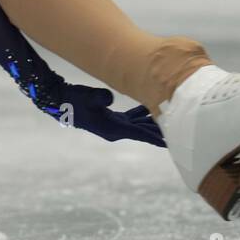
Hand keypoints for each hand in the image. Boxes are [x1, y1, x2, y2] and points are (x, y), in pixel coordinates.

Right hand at [47, 82, 166, 146]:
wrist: (60, 100)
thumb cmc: (73, 99)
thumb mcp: (86, 98)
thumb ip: (99, 98)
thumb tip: (110, 98)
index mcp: (112, 128)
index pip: (139, 133)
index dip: (155, 136)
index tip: (171, 141)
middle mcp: (115, 128)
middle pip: (143, 130)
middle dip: (159, 129)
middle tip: (180, 129)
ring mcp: (113, 123)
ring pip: (138, 124)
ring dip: (152, 121)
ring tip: (169, 115)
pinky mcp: (111, 117)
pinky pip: (131, 117)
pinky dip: (142, 113)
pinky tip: (150, 106)